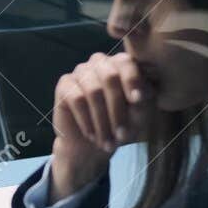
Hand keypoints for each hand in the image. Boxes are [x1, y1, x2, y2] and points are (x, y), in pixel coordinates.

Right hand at [51, 52, 154, 197]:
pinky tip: (92, 135)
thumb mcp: (138, 115)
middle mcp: (100, 63)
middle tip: (122, 135)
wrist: (93, 145)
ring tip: (107, 142)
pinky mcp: (65, 85)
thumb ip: (142, 101)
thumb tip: (141, 94)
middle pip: (110, 77)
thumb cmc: (121, 126)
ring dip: (102, 120)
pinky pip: (77, 99)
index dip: (132, 80)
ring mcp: (80, 72)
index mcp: (121, 63)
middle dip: (118, 108)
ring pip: (93, 91)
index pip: (126, 62)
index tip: (138, 100)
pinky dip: (87, 120)